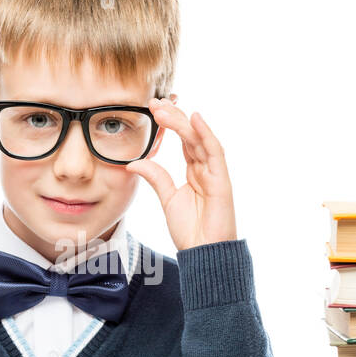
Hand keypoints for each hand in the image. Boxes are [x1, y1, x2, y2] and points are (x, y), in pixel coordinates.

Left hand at [126, 97, 236, 250]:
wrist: (203, 253)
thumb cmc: (191, 230)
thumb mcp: (167, 198)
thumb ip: (155, 177)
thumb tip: (133, 162)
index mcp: (195, 171)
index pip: (184, 140)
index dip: (170, 123)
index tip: (152, 109)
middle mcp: (207, 168)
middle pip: (191, 135)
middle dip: (173, 117)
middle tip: (154, 103)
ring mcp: (215, 173)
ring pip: (200, 139)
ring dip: (183, 122)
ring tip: (164, 109)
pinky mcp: (222, 181)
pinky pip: (215, 152)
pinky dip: (206, 134)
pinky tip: (194, 117)